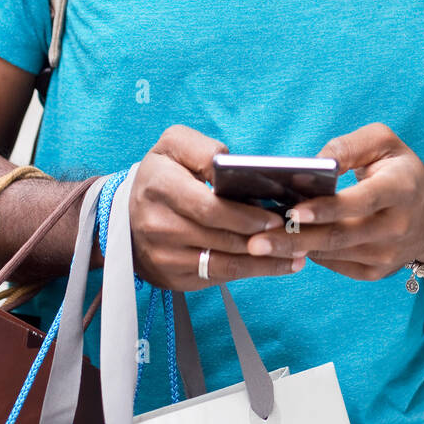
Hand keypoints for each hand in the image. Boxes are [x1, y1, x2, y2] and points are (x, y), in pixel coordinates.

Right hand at [129, 125, 307, 290]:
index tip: (276, 217)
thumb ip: (203, 149)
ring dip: (265, 262)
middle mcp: (157, 226)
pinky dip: (250, 272)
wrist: (125, 216)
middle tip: (297, 235)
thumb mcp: (173, 146)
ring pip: (223, 265)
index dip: (245, 215)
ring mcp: (164, 257)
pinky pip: (218, 278)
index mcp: (159, 187)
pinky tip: (276, 265)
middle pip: (221, 239)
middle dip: (263, 239)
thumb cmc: (161, 174)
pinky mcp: (173, 278)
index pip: (208, 207)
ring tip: (297, 254)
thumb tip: (232, 166)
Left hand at [245, 123, 423, 280]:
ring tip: (258, 243)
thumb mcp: (384, 142)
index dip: (326, 208)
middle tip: (256, 241)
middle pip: (339, 237)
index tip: (291, 211)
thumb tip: (313, 164)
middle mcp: (397, 226)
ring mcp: (387, 255)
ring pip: (332, 254)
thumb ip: (348, 146)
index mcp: (402, 188)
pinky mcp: (376, 272)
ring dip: (294, 249)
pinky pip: (334, 264)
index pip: (361, 202)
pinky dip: (308, 254)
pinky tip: (284, 245)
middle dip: (294, 239)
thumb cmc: (401, 170)